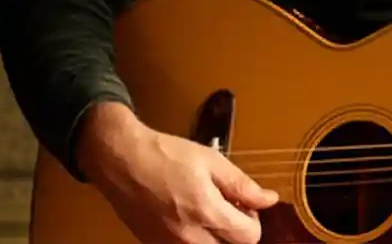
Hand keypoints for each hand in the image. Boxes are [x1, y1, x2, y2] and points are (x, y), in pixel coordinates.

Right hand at [77, 102, 279, 243]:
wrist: (122, 160)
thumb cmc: (166, 155)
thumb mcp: (212, 161)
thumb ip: (243, 186)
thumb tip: (269, 200)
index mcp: (206, 212)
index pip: (249, 237)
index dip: (254, 219)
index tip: (244, 204)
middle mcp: (188, 237)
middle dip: (236, 231)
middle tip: (226, 207)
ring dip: (216, 237)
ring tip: (206, 211)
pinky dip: (195, 238)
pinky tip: (188, 216)